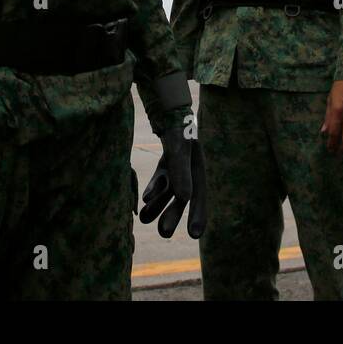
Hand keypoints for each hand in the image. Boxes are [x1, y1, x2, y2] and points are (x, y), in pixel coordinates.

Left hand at [139, 117, 206, 238]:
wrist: (167, 107)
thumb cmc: (176, 128)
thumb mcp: (179, 149)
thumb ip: (181, 172)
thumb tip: (185, 198)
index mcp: (198, 168)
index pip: (199, 196)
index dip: (198, 215)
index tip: (194, 235)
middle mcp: (189, 170)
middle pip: (182, 197)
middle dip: (173, 214)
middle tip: (163, 234)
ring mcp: (177, 166)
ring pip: (168, 190)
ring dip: (157, 204)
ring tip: (144, 220)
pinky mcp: (166, 162)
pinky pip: (160, 180)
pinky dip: (153, 189)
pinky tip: (143, 199)